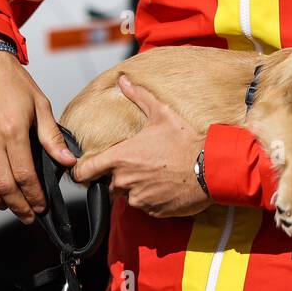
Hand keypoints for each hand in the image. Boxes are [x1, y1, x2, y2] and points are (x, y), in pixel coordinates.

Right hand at [0, 35, 75, 223]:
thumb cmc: (12, 80)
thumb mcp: (40, 104)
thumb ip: (51, 136)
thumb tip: (68, 161)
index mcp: (12, 129)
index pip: (24, 175)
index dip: (34, 197)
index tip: (41, 208)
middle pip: (2, 185)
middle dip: (18, 206)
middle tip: (28, 215)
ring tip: (7, 205)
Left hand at [70, 74, 209, 218]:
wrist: (210, 167)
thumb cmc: (184, 141)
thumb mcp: (161, 113)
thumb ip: (138, 96)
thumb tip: (123, 79)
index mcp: (120, 158)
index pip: (84, 172)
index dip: (81, 171)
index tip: (86, 169)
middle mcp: (125, 181)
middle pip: (110, 183)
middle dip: (121, 175)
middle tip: (140, 164)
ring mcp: (139, 198)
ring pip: (128, 195)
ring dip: (137, 187)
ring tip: (156, 173)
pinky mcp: (153, 211)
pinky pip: (146, 206)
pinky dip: (152, 198)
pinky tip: (166, 184)